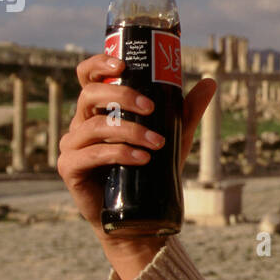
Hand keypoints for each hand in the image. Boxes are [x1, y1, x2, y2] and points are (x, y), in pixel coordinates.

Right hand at [57, 53, 217, 247]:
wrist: (139, 215)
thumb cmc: (151, 170)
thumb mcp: (173, 136)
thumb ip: (186, 110)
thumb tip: (209, 82)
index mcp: (98, 110)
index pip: (88, 77)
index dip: (98, 64)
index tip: (123, 64)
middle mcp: (81, 124)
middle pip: (90, 95)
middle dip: (122, 96)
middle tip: (150, 108)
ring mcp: (72, 146)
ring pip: (94, 127)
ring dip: (129, 131)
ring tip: (157, 143)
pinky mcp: (70, 168)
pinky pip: (91, 155)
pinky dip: (119, 154)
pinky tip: (141, 158)